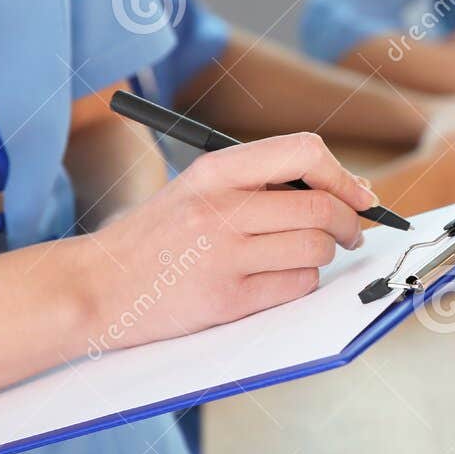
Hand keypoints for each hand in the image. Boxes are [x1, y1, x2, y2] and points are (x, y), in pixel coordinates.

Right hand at [80, 133, 377, 347]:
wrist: (95, 287)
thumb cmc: (155, 237)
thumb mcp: (197, 188)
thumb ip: (260, 182)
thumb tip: (343, 188)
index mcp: (215, 170)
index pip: (304, 152)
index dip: (342, 176)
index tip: (358, 194)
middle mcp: (221, 209)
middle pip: (321, 209)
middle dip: (349, 224)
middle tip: (349, 233)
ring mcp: (223, 256)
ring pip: (315, 250)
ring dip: (322, 256)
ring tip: (303, 256)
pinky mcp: (226, 300)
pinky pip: (296, 287)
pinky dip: (301, 284)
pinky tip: (278, 280)